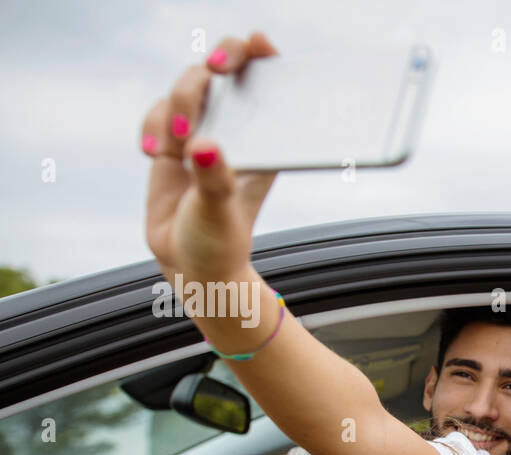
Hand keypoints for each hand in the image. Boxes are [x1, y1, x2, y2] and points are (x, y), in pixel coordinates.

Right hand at [142, 33, 279, 288]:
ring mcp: (203, 131)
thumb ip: (213, 177)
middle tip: (216, 69)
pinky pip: (158, 112)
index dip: (264, 54)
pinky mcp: (173, 140)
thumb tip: (203, 146)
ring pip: (188, 87)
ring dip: (178, 104)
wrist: (192, 266)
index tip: (258, 43)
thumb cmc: (219, 241)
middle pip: (226, 69)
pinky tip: (152, 153)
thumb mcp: (221, 211)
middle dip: (219, 61)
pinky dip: (152, 124)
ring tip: (175, 148)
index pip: (269, 83)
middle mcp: (238, 129)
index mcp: (266, 140)